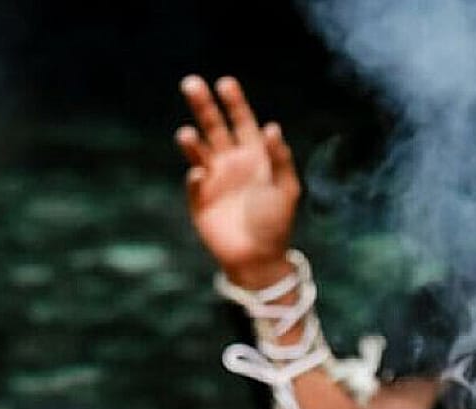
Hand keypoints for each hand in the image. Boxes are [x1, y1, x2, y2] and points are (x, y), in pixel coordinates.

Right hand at [176, 75, 299, 282]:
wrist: (260, 258)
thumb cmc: (277, 222)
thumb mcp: (287, 189)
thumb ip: (279, 159)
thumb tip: (271, 128)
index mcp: (254, 156)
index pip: (242, 122)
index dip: (234, 102)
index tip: (225, 83)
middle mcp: (231, 162)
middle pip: (214, 127)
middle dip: (203, 106)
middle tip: (191, 83)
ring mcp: (213, 180)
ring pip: (198, 151)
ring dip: (191, 140)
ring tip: (188, 134)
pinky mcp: (200, 201)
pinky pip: (194, 184)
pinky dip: (195, 178)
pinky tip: (199, 175)